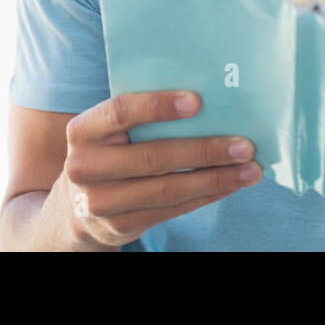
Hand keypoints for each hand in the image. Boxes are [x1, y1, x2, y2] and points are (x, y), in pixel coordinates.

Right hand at [53, 90, 261, 248]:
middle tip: (244, 144)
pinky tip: (230, 185)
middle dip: (205, 149)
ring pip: (168, 189)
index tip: (198, 101)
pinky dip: (206, 195)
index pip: (121, 111)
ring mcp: (101, 203)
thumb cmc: (107, 151)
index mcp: (83, 131)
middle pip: (153, 157)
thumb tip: (207, 97)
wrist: (74, 207)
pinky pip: (172, 210)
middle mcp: (85, 168)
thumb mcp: (108, 130)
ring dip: (216, 178)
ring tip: (250, 168)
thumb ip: (140, 115)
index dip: (158, 106)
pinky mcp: (121, 227)